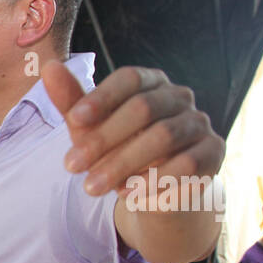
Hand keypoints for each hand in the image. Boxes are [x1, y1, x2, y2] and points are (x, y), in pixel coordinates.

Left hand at [42, 62, 223, 199]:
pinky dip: (155, 181)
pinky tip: (127, 196)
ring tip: (92, 188)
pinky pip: (188, 163)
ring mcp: (199, 122)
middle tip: (71, 167)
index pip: (129, 78)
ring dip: (123, 164)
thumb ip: (72, 102)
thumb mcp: (90, 129)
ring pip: (164, 136)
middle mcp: (179, 97)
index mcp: (150, 82)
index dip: (102, 96)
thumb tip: (48, 67)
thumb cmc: (117, 149)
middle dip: (104, 139)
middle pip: (144, 108)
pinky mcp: (213, 152)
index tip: (74, 120)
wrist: (153, 189)